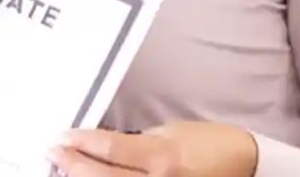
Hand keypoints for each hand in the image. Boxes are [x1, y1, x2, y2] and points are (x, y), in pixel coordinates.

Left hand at [48, 121, 258, 176]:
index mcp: (163, 157)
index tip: (63, 136)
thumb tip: (104, 144)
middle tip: (55, 152)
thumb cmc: (210, 144)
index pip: (111, 149)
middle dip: (74, 164)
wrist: (244, 165)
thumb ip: (137, 141)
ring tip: (66, 168)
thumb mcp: (171, 132)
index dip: (82, 142)